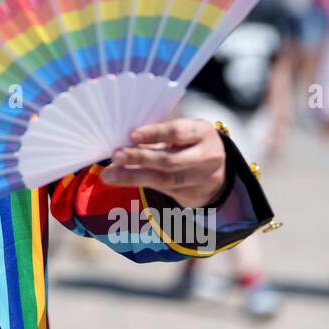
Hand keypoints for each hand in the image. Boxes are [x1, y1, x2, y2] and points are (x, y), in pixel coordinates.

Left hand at [103, 118, 226, 208]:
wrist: (218, 172)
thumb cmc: (190, 143)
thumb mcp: (183, 132)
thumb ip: (159, 134)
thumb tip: (123, 138)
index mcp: (203, 132)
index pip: (177, 132)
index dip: (154, 134)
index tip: (131, 136)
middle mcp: (207, 156)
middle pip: (170, 160)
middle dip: (140, 158)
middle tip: (116, 155)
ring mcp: (202, 179)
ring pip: (164, 180)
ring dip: (134, 176)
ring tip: (110, 174)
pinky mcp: (194, 196)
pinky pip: (163, 191)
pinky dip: (140, 184)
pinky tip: (122, 180)